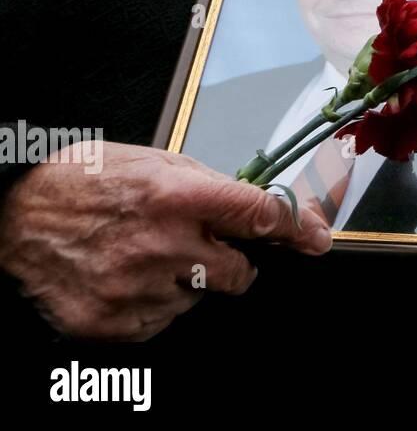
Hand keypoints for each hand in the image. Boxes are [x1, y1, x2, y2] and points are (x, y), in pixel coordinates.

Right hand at [0, 141, 331, 340]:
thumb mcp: (156, 162)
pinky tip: (123, 277)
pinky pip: (162, 323)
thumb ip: (214, 187)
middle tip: (194, 244)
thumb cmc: (86, 182)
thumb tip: (269, 209)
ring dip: (184, 281)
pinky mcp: (111, 324)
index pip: (260, 216)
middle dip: (229, 260)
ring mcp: (135, 289)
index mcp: (176, 196)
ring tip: (140, 255)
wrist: (11, 218)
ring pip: (199, 298)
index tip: (316, 238)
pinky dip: (152, 304)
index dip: (297, 228)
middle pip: (239, 272)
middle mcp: (160, 245)